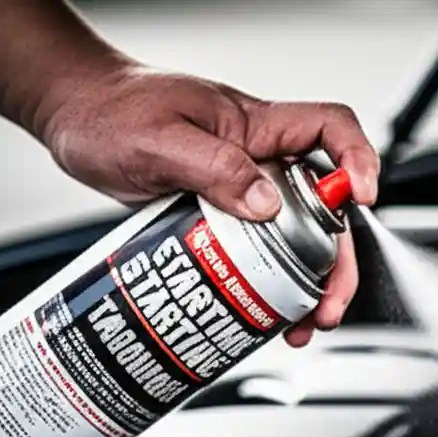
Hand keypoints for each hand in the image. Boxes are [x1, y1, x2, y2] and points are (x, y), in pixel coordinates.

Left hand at [36, 63, 378, 347]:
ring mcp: (241, 192)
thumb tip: (266, 203)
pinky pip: (259, 257)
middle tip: (327, 302)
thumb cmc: (112, 112)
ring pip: (296, 240)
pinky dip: (268, 290)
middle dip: (337, 259)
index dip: (356, 159)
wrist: (75, 119)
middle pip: (324, 207)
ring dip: (308, 285)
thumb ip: (215, 166)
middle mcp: (259, 160)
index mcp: (256, 127)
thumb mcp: (159, 139)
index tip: (362, 198)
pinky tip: (266, 317)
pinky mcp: (220, 221)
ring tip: (302, 323)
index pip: (329, 127)